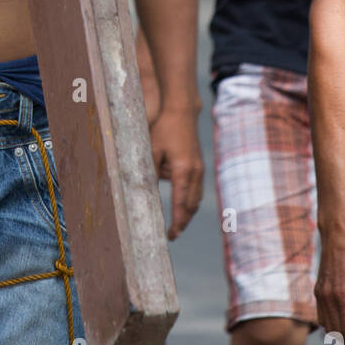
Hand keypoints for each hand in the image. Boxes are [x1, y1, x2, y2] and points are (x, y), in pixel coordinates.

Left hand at [149, 106, 203, 240]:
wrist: (181, 110)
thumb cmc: (164, 128)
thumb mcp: (152, 149)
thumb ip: (150, 171)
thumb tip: (144, 191)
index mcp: (183, 170)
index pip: (181, 204)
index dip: (177, 222)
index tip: (171, 234)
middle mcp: (195, 172)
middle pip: (191, 205)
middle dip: (183, 221)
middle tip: (174, 234)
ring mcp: (200, 168)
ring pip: (196, 198)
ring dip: (188, 212)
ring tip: (179, 223)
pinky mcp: (199, 164)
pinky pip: (197, 188)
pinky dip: (191, 199)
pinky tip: (183, 202)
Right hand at [316, 228, 344, 337]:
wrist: (339, 232)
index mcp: (344, 297)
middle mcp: (329, 298)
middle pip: (337, 333)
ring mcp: (321, 293)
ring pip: (327, 326)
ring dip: (339, 336)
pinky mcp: (319, 289)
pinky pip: (321, 315)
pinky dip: (330, 325)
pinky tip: (341, 326)